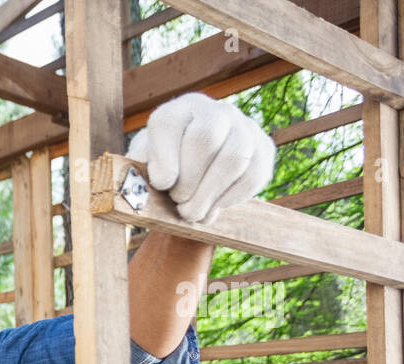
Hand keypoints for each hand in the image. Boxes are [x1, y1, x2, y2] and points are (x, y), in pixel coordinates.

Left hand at [127, 92, 274, 224]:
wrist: (196, 171)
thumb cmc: (163, 171)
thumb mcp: (144, 169)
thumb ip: (139, 177)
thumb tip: (143, 191)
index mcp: (177, 111)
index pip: (168, 124)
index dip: (163, 158)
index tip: (162, 184)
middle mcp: (214, 111)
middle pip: (205, 139)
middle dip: (189, 180)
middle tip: (178, 201)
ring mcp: (243, 127)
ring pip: (233, 159)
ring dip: (209, 194)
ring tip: (191, 212)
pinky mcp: (263, 149)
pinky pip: (252, 176)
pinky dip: (229, 199)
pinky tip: (212, 207)